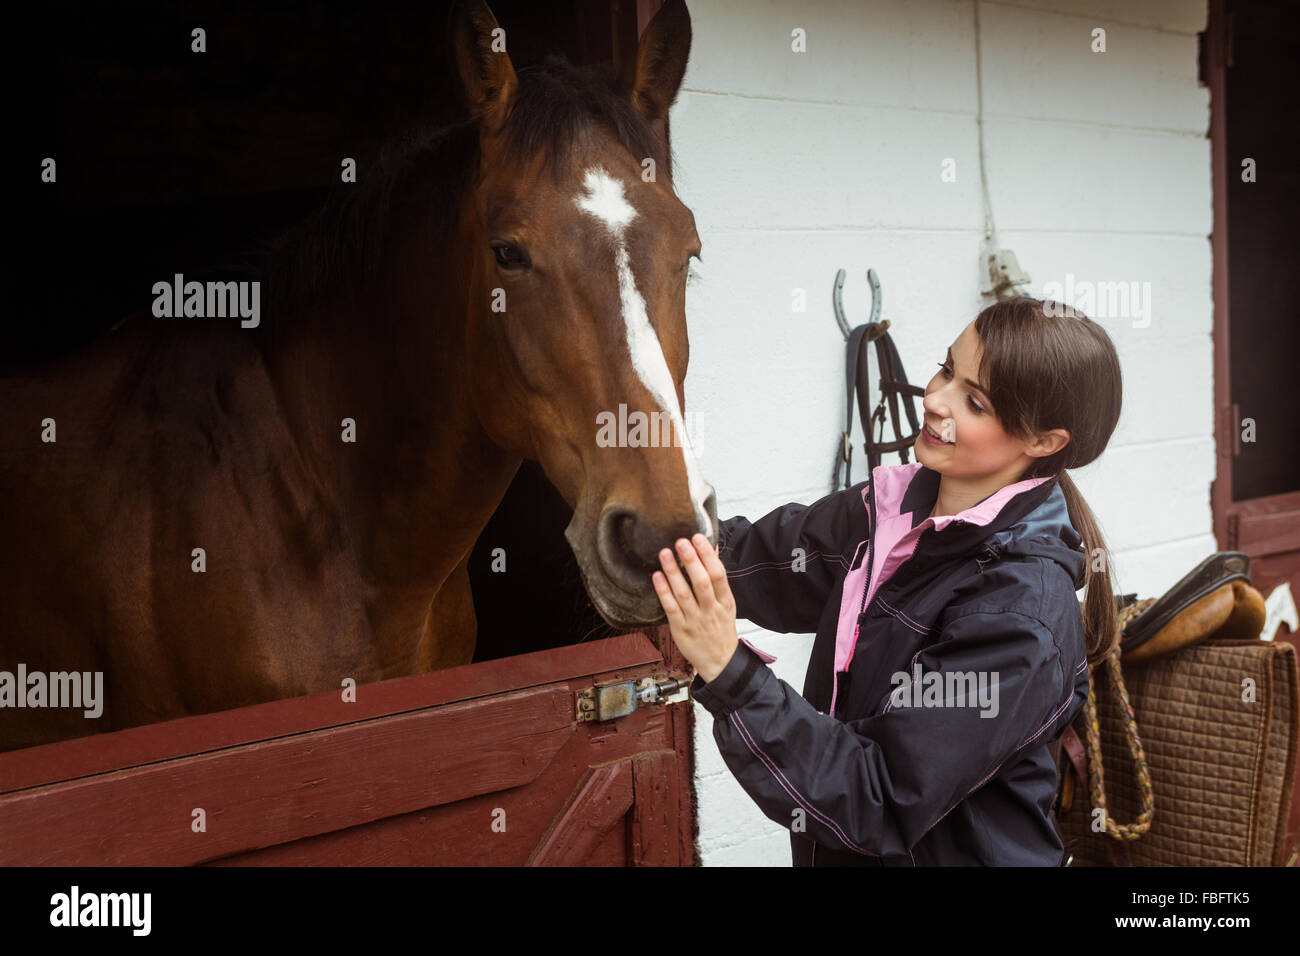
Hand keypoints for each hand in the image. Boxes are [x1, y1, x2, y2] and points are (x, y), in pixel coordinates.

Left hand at [652, 533, 739, 683]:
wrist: (720, 662)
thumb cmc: (721, 629)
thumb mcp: (727, 604)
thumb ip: (718, 578)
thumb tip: (712, 549)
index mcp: (726, 602)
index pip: (718, 575)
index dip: (708, 556)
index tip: (698, 538)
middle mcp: (711, 610)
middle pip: (702, 583)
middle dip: (691, 560)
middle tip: (680, 541)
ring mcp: (695, 620)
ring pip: (683, 594)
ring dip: (673, 572)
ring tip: (664, 554)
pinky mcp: (680, 629)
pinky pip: (670, 608)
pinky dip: (663, 591)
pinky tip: (657, 576)